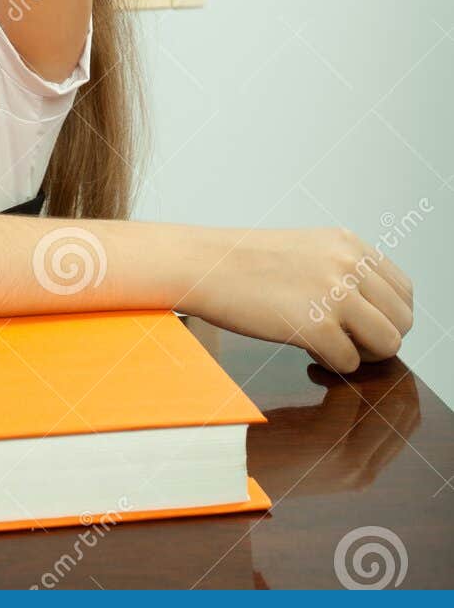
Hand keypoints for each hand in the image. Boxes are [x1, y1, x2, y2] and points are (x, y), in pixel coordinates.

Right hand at [185, 226, 414, 374]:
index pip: (403, 290)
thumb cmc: (245, 263)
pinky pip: (349, 363)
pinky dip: (330, 365)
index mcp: (348, 243)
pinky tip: (305, 349)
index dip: (388, 316)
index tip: (363, 326)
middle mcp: (348, 263)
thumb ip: (344, 270)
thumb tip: (377, 313)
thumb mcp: (307, 250)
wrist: (203, 265)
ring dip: (362, 354)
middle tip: (346, 341)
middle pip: (402, 320)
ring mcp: (335, 293)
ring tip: (329, 346)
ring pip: (388, 344)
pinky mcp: (316, 326)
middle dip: (378, 338)